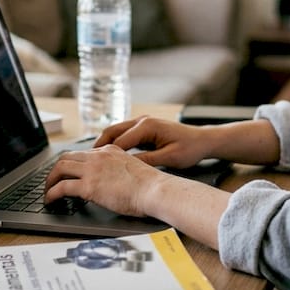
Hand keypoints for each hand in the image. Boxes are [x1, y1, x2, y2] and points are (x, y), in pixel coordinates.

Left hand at [44, 145, 166, 216]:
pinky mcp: (88, 186)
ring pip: (60, 168)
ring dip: (50, 180)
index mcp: (110, 151)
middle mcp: (99, 156)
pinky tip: (50, 201)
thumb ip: (118, 171)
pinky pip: (61, 187)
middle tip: (52, 181)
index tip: (68, 172)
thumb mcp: (132, 169)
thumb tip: (111, 183)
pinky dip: (52, 194)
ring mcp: (92, 170)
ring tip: (47, 192)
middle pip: (67, 157)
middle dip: (56, 170)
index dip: (72, 164)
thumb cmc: (151, 186)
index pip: (83, 153)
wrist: (155, 190)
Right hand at [93, 115, 213, 169]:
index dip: (105, 156)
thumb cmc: (190, 148)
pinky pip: (123, 135)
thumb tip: (127, 167)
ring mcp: (142, 123)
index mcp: (147, 126)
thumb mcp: (170, 158)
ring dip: (104, 145)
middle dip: (97, 147)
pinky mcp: (144, 128)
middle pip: (112, 132)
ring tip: (92, 161)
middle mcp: (142, 121)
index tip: (93, 168)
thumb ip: (147, 161)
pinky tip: (108, 157)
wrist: (203, 140)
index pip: (119, 141)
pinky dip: (113, 145)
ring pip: (115, 132)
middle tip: (85, 162)